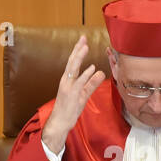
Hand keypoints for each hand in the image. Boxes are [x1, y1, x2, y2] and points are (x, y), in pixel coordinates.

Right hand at [42, 35, 104, 154]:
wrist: (60, 122)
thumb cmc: (70, 109)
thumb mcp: (83, 94)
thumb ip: (92, 83)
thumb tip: (101, 72)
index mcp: (67, 80)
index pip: (72, 62)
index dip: (77, 51)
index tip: (83, 40)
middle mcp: (66, 81)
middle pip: (71, 62)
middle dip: (77, 49)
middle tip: (83, 38)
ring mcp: (68, 87)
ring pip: (73, 69)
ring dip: (79, 57)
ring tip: (85, 47)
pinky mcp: (72, 95)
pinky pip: (79, 83)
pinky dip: (85, 75)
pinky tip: (91, 68)